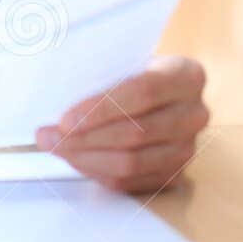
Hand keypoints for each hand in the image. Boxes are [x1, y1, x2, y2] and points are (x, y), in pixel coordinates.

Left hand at [35, 55, 208, 193]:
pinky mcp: (175, 173)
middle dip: (83, 138)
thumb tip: (52, 93)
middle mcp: (195, 113)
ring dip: (86, 159)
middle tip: (47, 137)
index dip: (100, 108)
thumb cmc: (130, 73)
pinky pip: (131, 181)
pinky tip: (76, 160)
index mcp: (186, 75)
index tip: (64, 119)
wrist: (157, 93)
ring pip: (132, 163)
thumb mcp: (121, 60)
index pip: (143, 91)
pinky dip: (97, 173)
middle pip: (136, 133)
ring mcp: (188, 147)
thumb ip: (97, 72)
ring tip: (56, 148)